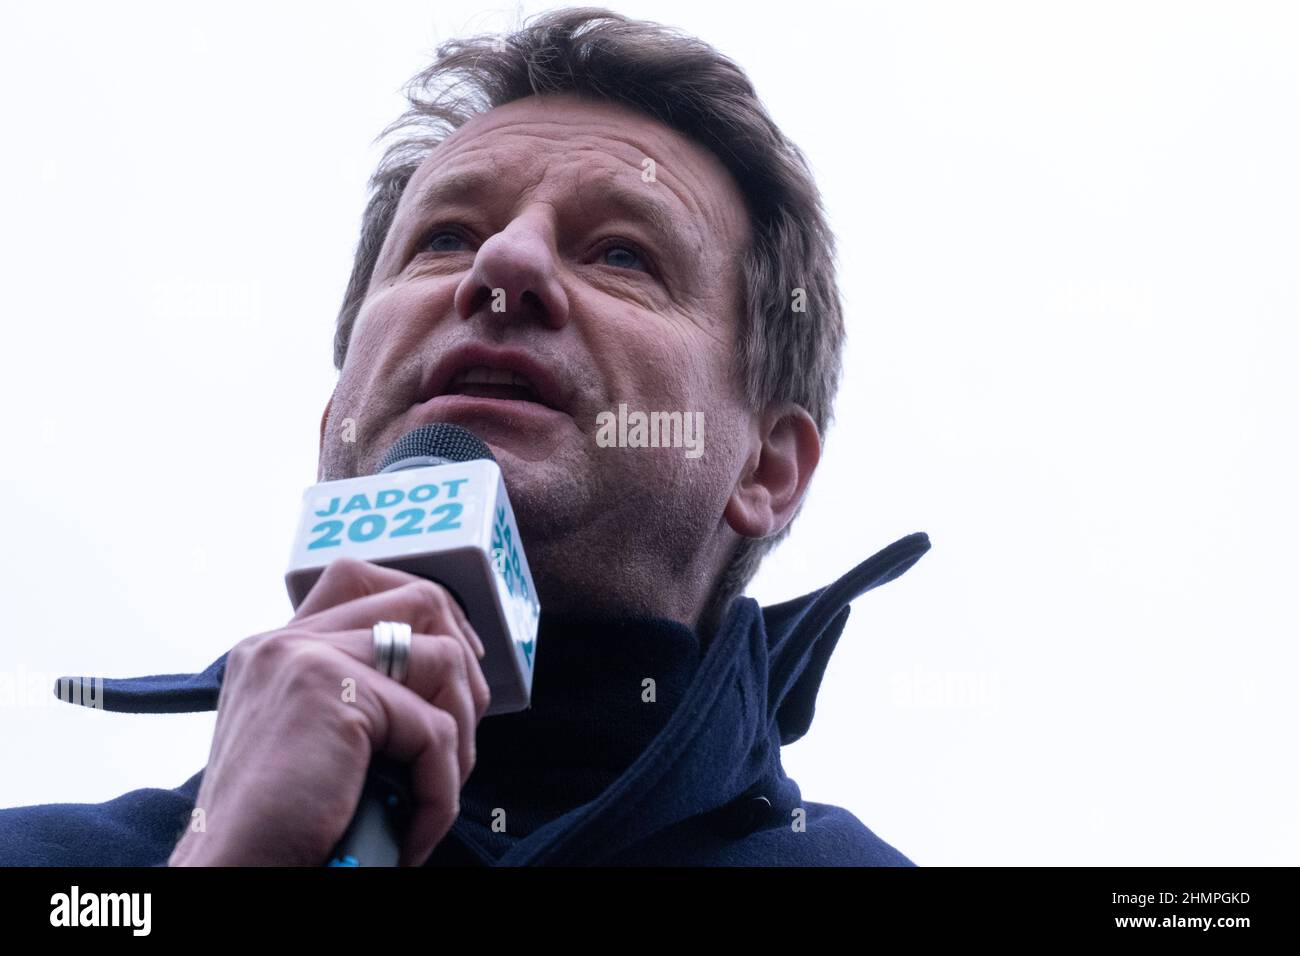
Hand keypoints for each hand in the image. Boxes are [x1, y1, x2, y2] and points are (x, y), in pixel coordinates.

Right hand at [169, 558, 489, 865]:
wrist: (229, 878)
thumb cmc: (278, 832)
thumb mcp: (315, 745)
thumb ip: (359, 699)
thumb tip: (453, 680)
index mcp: (274, 649)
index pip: (361, 578)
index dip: (429, 616)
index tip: (455, 674)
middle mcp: (283, 641)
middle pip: (419, 599)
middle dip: (465, 667)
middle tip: (459, 738)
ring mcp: (305, 658)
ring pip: (444, 660)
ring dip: (460, 738)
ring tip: (433, 795)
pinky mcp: (331, 692)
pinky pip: (435, 730)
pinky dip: (440, 791)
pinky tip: (412, 832)